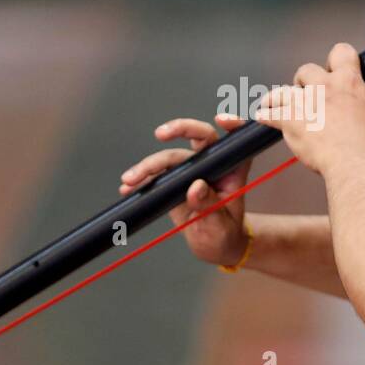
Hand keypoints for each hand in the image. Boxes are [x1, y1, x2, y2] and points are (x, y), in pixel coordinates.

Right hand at [118, 114, 251, 265]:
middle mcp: (212, 164)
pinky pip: (157, 174)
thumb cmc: (223, 233)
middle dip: (180, 129)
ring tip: (131, 180)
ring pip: (171, 156)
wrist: (210, 245)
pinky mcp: (174, 180)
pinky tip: (129, 187)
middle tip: (162, 134)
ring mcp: (192, 170)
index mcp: (232, 170)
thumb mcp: (220, 224)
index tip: (220, 120)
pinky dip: (142, 179)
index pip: (235, 141)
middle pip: (198, 137)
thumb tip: (196, 187)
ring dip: (149, 165)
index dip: (232, 125)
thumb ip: (209, 205)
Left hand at [254, 42, 364, 175]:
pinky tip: (263, 116)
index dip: (336, 59)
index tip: (333, 67)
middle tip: (307, 93)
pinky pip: (270, 114)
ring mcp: (304, 102)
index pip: (340, 52)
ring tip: (277, 102)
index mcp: (347, 81)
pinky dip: (265, 115)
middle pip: (306, 70)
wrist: (352, 162)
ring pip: (282, 90)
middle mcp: (324, 86)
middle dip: (305, 81)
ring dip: (279, 97)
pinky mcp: (289, 119)